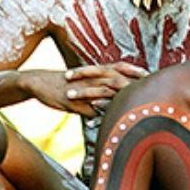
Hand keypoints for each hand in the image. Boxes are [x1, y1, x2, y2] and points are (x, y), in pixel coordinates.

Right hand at [25, 62, 146, 117]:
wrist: (38, 82)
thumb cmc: (64, 84)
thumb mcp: (84, 82)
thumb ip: (100, 87)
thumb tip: (115, 96)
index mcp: (95, 72)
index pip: (120, 67)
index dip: (135, 71)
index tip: (151, 75)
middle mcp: (91, 78)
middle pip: (116, 79)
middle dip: (133, 84)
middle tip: (150, 89)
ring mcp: (82, 90)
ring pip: (103, 93)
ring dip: (119, 100)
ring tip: (134, 106)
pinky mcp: (72, 101)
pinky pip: (87, 108)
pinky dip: (98, 113)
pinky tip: (109, 121)